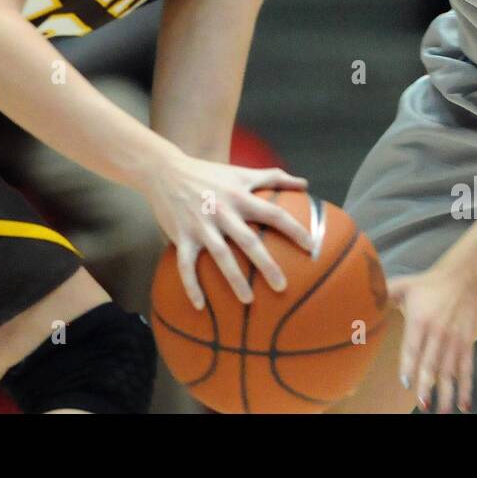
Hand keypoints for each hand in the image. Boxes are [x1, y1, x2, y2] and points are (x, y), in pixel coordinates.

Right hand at [137, 154, 312, 308]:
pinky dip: (191, 286)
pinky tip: (200, 306)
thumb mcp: (241, 172)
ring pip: (220, 255)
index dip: (294, 229)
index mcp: (239, 196)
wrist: (165, 171)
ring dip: (234, 279)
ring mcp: (201, 225)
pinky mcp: (181, 236)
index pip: (273, 213)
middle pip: (248, 240)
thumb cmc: (208, 173)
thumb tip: (305, 183)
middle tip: (282, 287)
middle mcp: (222, 211)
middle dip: (266, 264)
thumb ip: (273, 177)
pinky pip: (186, 265)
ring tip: (248, 301)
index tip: (311, 246)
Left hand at [388, 267, 476, 412]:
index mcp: (420, 320)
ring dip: (446, 392)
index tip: (406, 382)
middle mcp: (438, 333)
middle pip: (431, 363)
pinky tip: (464, 404)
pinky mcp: (467, 344)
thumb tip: (361, 296)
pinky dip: (466, 388)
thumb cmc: (428, 285)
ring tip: (440, 411)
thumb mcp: (404, 285)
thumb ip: (384, 293)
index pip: (413, 346)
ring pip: (449, 371)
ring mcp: (454, 341)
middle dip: (426, 385)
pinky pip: (467, 369)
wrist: (463, 279)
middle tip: (422, 404)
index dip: (409, 365)